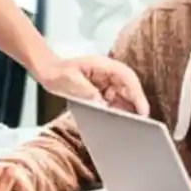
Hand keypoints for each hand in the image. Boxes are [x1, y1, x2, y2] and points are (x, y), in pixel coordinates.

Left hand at [33, 56, 149, 115]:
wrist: (48, 72)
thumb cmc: (58, 71)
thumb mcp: (72, 81)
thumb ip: (87, 92)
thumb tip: (102, 104)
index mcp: (104, 66)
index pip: (127, 78)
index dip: (137, 95)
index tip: (143, 110)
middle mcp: (108, 73)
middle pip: (129, 89)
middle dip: (135, 105)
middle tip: (140, 123)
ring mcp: (106, 82)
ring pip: (123, 97)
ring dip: (125, 110)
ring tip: (126, 124)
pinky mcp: (101, 90)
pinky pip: (113, 102)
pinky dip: (115, 111)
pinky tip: (114, 120)